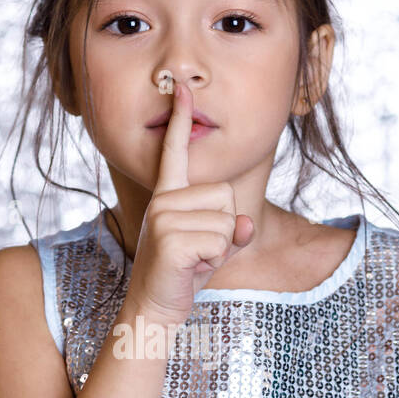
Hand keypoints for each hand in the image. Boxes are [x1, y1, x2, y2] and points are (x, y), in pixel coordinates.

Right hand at [123, 80, 254, 326]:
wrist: (154, 309)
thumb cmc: (184, 276)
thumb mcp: (212, 247)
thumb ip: (232, 231)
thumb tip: (244, 224)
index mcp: (169, 196)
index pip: (175, 152)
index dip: (182, 120)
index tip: (182, 89)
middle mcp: (163, 200)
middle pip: (225, 195)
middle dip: (224, 228)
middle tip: (198, 250)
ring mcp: (163, 216)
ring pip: (225, 221)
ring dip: (220, 247)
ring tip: (194, 260)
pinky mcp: (170, 238)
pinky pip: (219, 240)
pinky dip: (215, 259)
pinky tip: (191, 268)